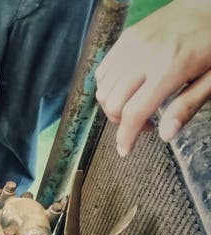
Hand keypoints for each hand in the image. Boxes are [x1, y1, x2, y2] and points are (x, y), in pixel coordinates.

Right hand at [95, 0, 210, 155]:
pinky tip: (126, 89)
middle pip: (113, 104)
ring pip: (103, 90)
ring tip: (135, 106)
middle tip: (143, 124)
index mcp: (169, 69)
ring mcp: (131, 46)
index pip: (134, 113)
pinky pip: (103, 71)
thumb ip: (187, 106)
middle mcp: (143, 57)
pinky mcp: (126, 39)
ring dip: (114, 106)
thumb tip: (166, 135)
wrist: (209, 5)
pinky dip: (108, 87)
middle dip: (121, 123)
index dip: (126, 137)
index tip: (125, 150)